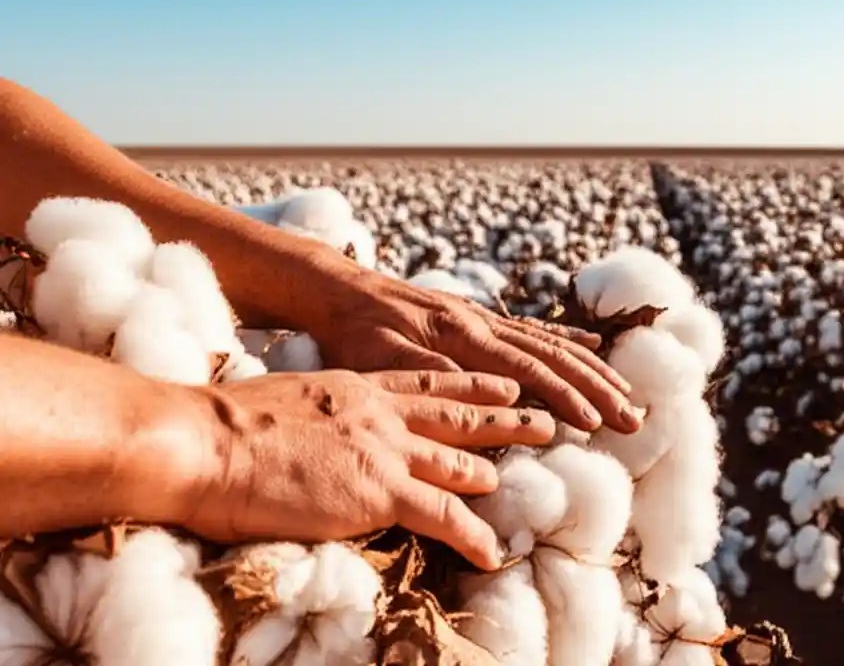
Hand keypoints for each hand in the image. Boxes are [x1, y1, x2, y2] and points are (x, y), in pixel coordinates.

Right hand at [179, 369, 553, 569]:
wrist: (204, 442)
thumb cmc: (223, 427)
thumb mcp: (285, 405)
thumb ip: (317, 417)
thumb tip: (316, 434)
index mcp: (356, 388)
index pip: (428, 385)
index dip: (472, 387)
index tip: (505, 386)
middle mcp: (380, 413)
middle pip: (459, 415)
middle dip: (507, 419)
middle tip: (545, 420)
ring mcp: (385, 452)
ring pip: (461, 462)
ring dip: (496, 472)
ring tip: (530, 478)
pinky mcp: (379, 492)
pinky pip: (445, 518)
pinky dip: (473, 537)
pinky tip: (493, 553)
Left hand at [303, 260, 641, 434]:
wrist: (335, 289)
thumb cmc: (348, 332)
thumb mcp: (374, 358)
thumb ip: (428, 372)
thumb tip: (485, 394)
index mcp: (459, 336)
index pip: (525, 371)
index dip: (564, 397)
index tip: (595, 424)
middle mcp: (480, 324)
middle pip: (552, 357)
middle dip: (596, 388)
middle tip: (632, 418)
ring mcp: (483, 318)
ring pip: (550, 343)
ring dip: (592, 369)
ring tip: (627, 393)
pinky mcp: (478, 316)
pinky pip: (533, 328)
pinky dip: (566, 340)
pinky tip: (592, 347)